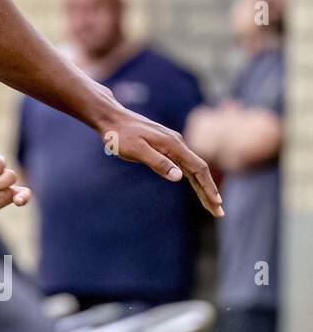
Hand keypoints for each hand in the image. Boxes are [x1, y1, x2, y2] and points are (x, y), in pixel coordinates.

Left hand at [98, 106, 223, 216]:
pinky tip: (197, 188)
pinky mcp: (165, 147)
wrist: (111, 118)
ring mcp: (172, 145)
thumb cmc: (120, 135)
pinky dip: (192, 179)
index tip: (216, 202)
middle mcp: (177, 144)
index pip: (198, 168)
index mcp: (173, 145)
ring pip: (192, 169)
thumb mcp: (136, 150)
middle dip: (210, 192)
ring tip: (211, 205)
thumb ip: (158, 162)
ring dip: (203, 187)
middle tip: (219, 213)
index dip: (209, 186)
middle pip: (199, 171)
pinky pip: (183, 166)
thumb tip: (180, 177)